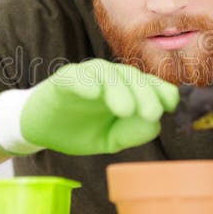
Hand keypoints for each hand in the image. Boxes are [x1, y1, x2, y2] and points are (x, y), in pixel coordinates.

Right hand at [20, 59, 178, 154]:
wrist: (41, 129)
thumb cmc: (79, 130)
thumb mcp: (109, 139)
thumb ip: (131, 133)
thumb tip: (155, 125)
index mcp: (127, 91)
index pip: (151, 85)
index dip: (163, 93)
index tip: (171, 108)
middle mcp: (110, 79)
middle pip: (133, 78)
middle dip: (145, 95)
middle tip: (151, 114)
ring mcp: (87, 76)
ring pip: (107, 74)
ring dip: (118, 89)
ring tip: (125, 109)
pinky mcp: (63, 79)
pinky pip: (76, 76)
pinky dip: (85, 82)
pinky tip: (94, 94)